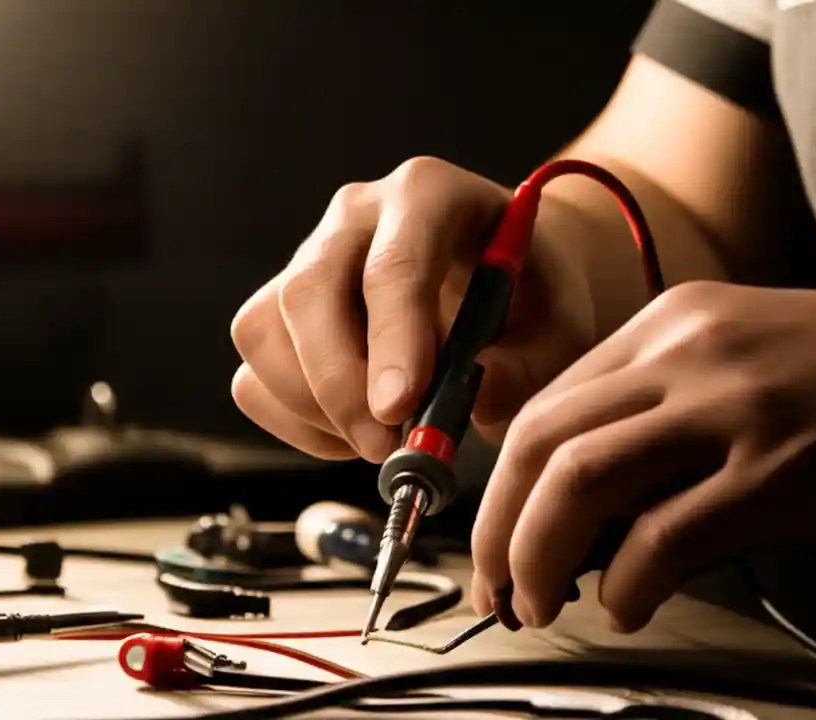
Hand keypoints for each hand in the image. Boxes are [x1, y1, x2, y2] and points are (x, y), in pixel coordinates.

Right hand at [230, 157, 595, 461]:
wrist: (508, 284)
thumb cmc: (534, 300)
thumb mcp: (561, 330)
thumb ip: (526, 369)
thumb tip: (467, 407)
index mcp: (429, 194)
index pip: (393, 264)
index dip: (391, 340)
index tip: (399, 411)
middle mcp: (354, 216)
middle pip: (306, 293)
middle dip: (339, 385)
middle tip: (387, 447)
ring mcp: (306, 259)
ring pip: (262, 335)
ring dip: (315, 408)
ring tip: (382, 439)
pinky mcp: (277, 311)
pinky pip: (253, 377)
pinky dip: (297, 423)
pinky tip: (353, 430)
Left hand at [471, 281, 815, 632]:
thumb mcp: (734, 365)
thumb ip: (653, 421)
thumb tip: (580, 518)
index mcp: (666, 325)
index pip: (542, 407)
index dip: (498, 486)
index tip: (494, 538)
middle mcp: (684, 352)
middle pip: (538, 441)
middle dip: (496, 528)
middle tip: (496, 587)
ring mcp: (730, 405)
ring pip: (579, 480)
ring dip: (537, 557)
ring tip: (539, 604)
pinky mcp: (781, 468)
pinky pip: (666, 534)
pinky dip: (628, 584)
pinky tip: (630, 606)